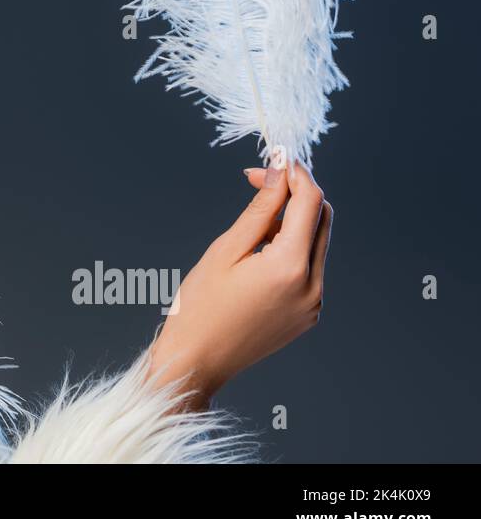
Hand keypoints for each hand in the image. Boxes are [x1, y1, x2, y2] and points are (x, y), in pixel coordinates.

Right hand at [145, 155, 332, 411]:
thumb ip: (260, 209)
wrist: (198, 360)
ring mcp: (314, 302)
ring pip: (316, 242)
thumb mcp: (225, 249)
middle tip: (259, 179)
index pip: (309, 201)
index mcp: (290, 266)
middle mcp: (312, 284)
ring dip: (293, 220)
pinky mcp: (308, 314)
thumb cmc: (200, 305)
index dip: (293, 172)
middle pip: (321, 218)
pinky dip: (291, 249)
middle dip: (295, 191)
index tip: (271, 158)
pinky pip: (309, 268)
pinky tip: (258, 254)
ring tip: (252, 223)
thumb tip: (280, 172)